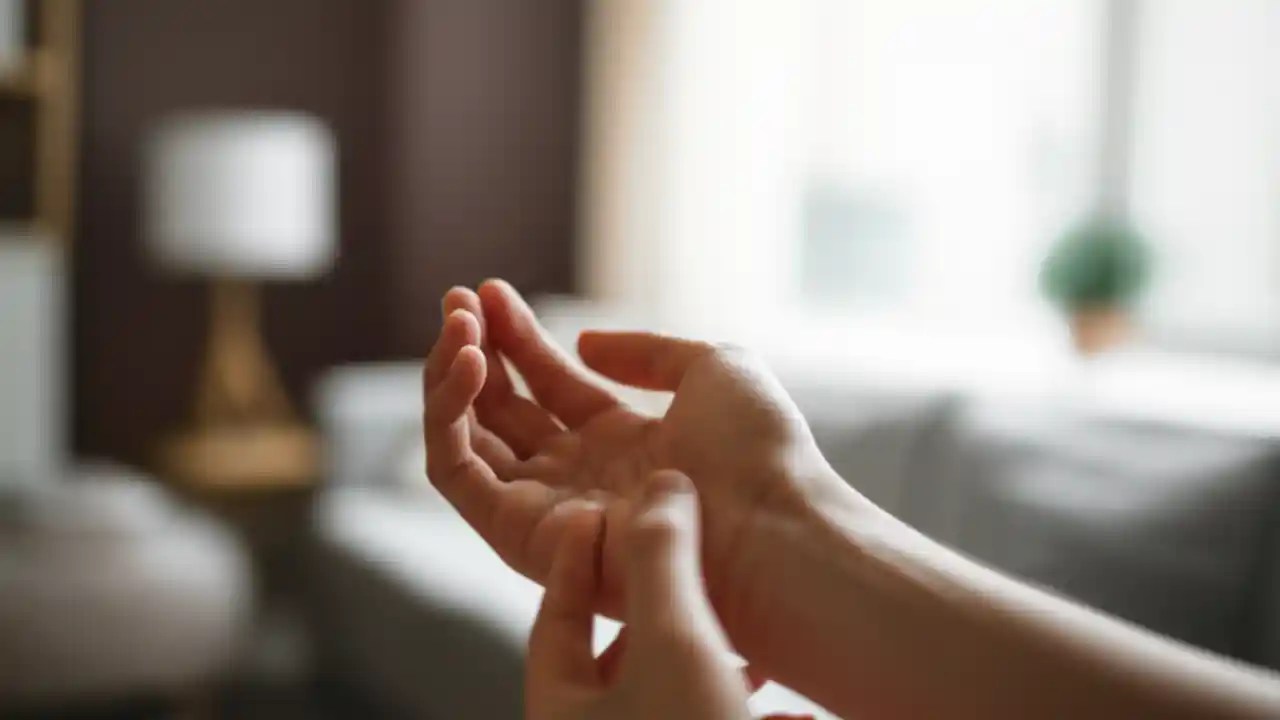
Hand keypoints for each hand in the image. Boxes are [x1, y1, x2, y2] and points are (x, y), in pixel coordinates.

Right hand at [423, 281, 860, 677]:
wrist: (770, 529)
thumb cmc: (759, 452)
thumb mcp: (712, 371)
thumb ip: (646, 352)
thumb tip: (585, 342)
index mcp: (623, 443)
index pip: (550, 385)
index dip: (519, 336)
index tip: (493, 289)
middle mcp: (579, 478)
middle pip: (503, 411)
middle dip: (474, 349)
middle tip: (458, 297)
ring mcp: (547, 510)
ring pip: (466, 441)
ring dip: (450, 377)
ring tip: (459, 325)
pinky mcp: (520, 537)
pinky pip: (455, 475)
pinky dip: (447, 418)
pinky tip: (468, 364)